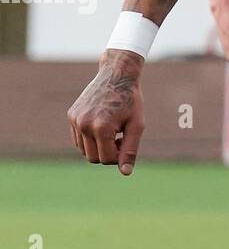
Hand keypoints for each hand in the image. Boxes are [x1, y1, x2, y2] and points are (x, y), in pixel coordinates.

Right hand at [68, 50, 144, 175]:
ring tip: (112, 130)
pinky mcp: (71, 115)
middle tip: (120, 136)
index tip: (126, 140)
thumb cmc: (131, 101)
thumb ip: (130, 150)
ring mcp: (75, 120)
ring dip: (98, 146)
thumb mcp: (136, 126)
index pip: (107, 159)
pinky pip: (78, 139)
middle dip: (108, 153)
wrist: (117, 75)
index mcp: (101, 128)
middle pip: (93, 158)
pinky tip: (101, 124)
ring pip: (84, 150)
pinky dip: (89, 138)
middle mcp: (84, 124)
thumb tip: (125, 173)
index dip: (119, 155)